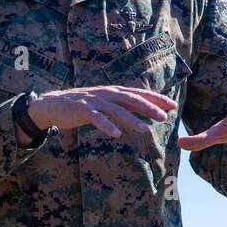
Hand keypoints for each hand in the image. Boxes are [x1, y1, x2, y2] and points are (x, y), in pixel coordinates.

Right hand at [26, 85, 176, 140]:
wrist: (55, 104)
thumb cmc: (83, 105)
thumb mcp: (105, 103)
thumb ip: (122, 105)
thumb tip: (142, 110)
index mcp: (114, 92)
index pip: (140, 94)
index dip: (156, 99)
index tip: (172, 106)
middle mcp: (107, 94)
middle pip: (132, 100)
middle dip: (149, 108)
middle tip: (164, 117)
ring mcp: (95, 101)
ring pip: (117, 110)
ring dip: (132, 119)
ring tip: (145, 129)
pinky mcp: (83, 109)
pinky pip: (97, 118)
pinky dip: (107, 126)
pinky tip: (117, 134)